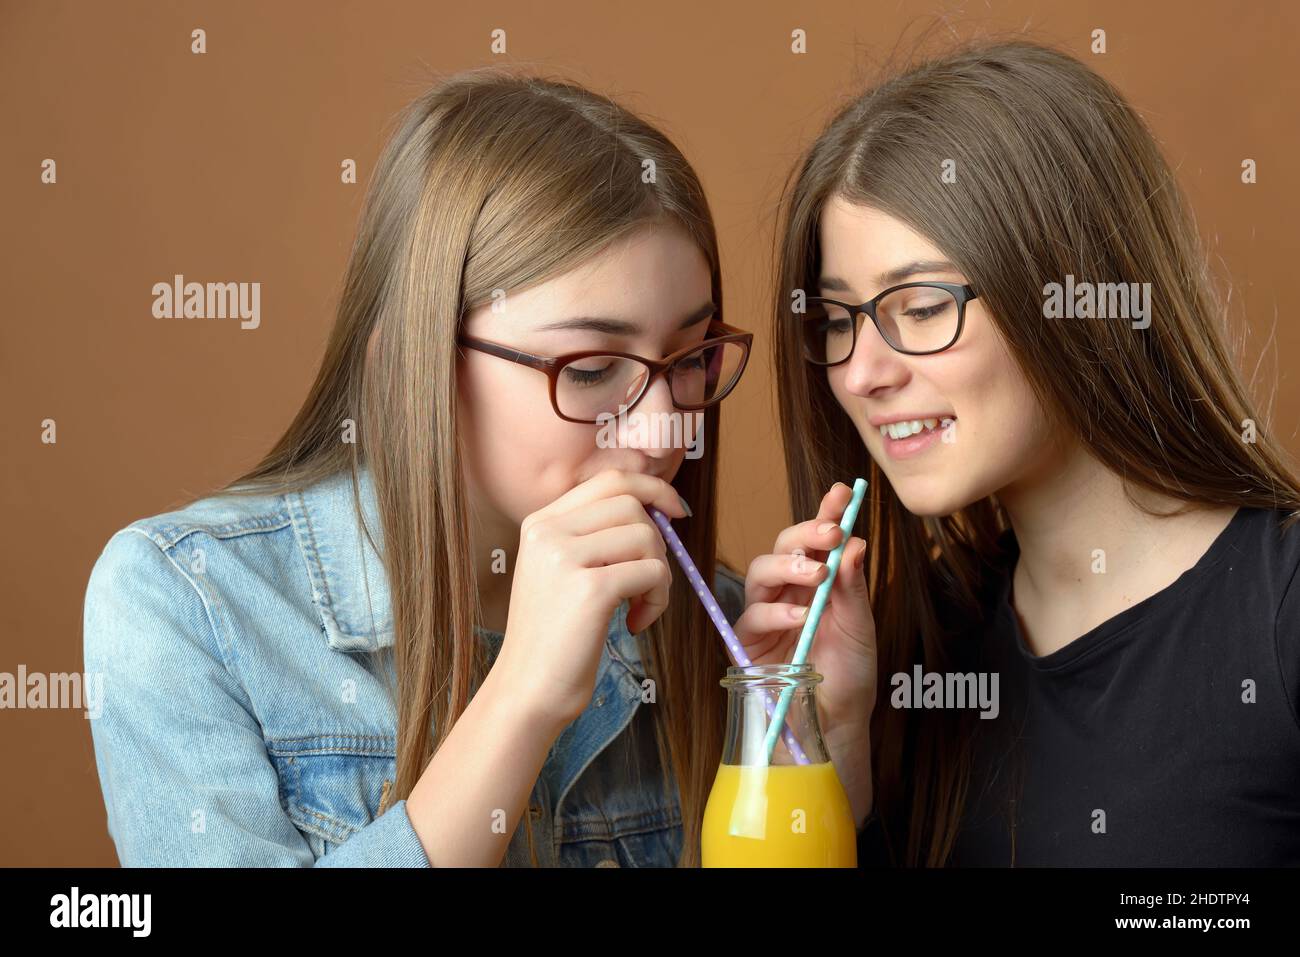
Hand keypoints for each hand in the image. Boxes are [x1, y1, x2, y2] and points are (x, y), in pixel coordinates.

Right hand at [493, 469, 686, 727]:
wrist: (527, 690)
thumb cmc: (554, 637)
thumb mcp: (559, 571)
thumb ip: (593, 536)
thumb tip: (657, 507)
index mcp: (540, 522)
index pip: (609, 480)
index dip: (652, 488)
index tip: (676, 512)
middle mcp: (548, 531)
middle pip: (632, 505)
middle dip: (657, 541)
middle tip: (647, 582)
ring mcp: (566, 557)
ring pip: (647, 537)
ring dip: (659, 574)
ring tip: (640, 606)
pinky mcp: (590, 589)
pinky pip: (652, 573)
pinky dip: (658, 599)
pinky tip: (636, 623)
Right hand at [732, 482, 877, 738]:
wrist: (838, 722)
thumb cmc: (849, 675)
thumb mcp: (860, 627)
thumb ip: (854, 587)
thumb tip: (856, 542)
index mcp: (818, 582)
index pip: (817, 541)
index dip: (825, 514)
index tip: (841, 494)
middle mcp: (789, 592)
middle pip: (782, 547)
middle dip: (804, 535)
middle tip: (830, 535)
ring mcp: (766, 614)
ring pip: (760, 573)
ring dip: (787, 567)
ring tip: (815, 575)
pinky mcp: (748, 642)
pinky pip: (753, 616)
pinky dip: (776, 613)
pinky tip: (799, 616)